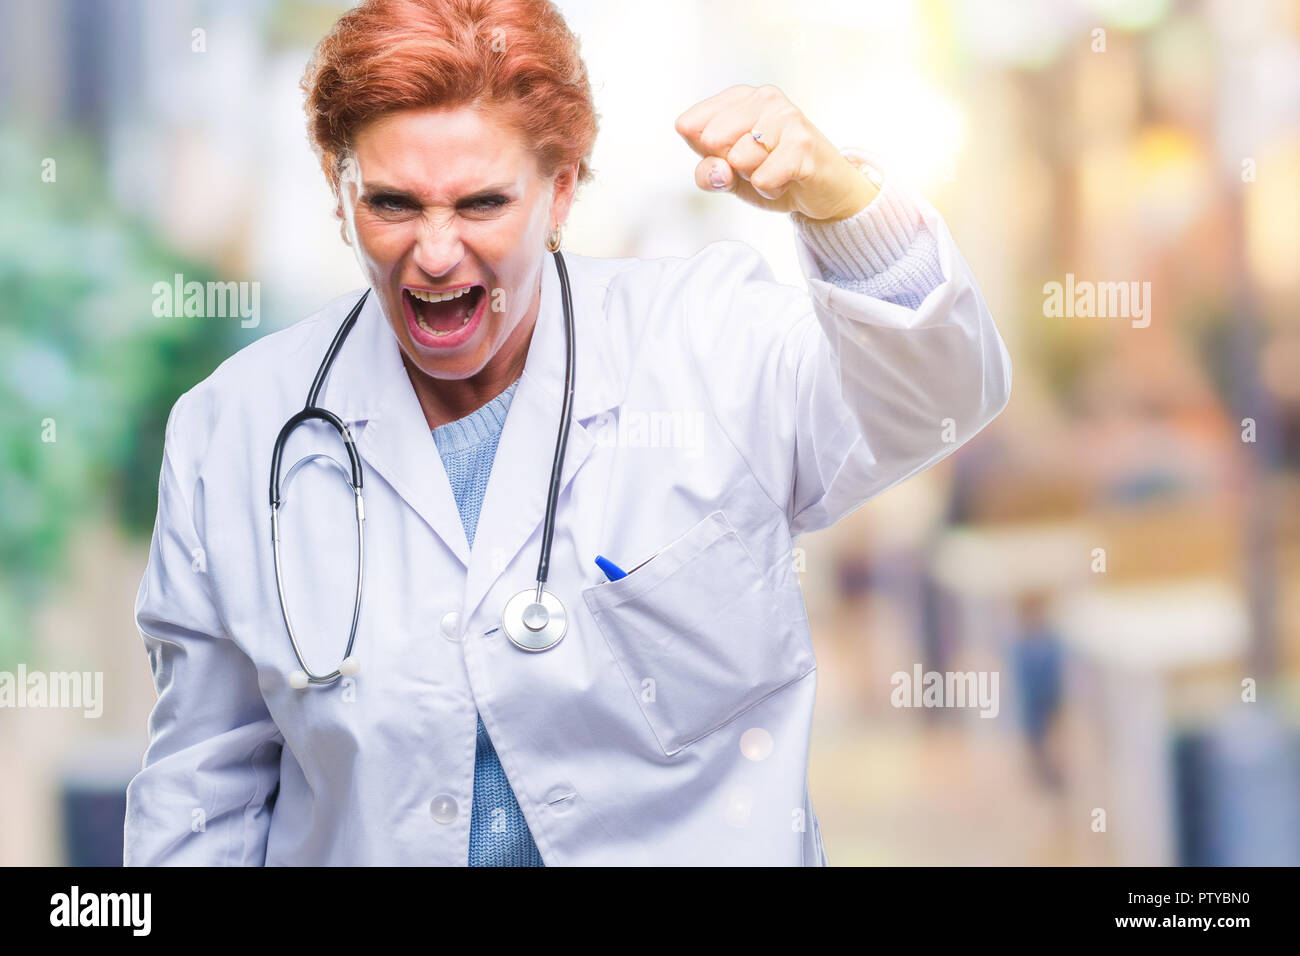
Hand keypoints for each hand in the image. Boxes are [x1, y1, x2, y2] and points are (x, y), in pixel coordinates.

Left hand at [674, 84, 878, 220]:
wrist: (823, 191)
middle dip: (731, 165)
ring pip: (738, 159)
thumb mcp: (729, 176)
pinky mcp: (803, 144)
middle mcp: (764, 98)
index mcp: (740, 98)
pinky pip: (762, 179)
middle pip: (712, 140)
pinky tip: (787, 179)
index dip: (706, 153)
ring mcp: (786, 118)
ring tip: (775, 170)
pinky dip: (771, 189)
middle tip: (758, 165)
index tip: (732, 155)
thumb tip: (716, 169)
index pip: (689, 125)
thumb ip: (707, 172)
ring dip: (753, 178)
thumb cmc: (775, 174)